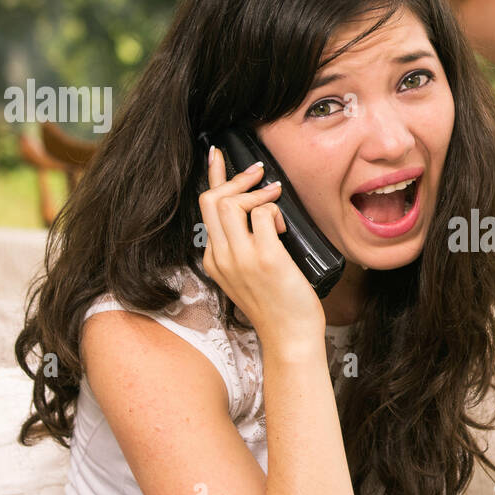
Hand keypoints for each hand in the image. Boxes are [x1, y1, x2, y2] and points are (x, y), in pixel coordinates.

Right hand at [197, 146, 324, 349]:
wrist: (289, 337)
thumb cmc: (278, 307)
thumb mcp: (250, 275)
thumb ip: (245, 248)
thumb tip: (260, 213)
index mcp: (214, 261)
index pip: (205, 209)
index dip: (213, 177)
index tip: (218, 156)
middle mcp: (221, 257)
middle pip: (212, 200)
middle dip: (234, 178)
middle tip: (258, 172)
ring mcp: (241, 258)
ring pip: (231, 203)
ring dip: (256, 192)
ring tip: (275, 197)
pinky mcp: (266, 258)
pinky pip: (262, 214)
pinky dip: (274, 210)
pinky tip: (283, 225)